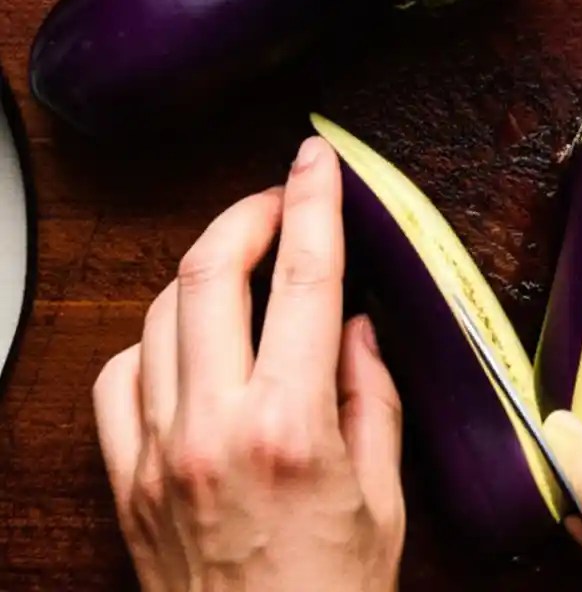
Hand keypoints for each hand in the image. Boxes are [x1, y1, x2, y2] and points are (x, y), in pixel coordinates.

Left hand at [92, 137, 404, 591]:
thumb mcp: (384, 499)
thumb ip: (373, 399)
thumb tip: (359, 329)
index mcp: (292, 428)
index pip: (306, 279)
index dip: (312, 203)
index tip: (317, 161)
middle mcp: (214, 427)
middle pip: (209, 273)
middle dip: (244, 213)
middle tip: (277, 198)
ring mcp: (158, 452)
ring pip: (158, 315)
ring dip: (202, 272)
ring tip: (243, 269)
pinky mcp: (127, 481)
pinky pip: (117, 379)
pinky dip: (152, 341)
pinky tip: (187, 345)